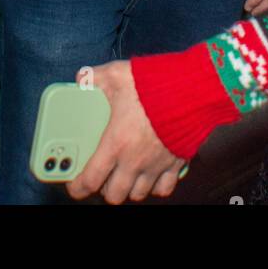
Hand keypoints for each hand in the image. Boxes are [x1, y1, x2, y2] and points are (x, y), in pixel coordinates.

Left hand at [67, 61, 183, 204]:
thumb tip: (82, 77)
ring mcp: (156, 165)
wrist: (192, 91)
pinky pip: (164, 189)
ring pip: (138, 194)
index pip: (91, 178)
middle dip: (104, 189)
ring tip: (124, 177)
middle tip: (101, 178)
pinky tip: (150, 178)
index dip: (79, 187)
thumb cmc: (155, 85)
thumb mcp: (117, 74)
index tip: (75, 187)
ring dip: (128, 189)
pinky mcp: (176, 164)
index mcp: (116, 143)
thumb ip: (94, 77)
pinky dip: (155, 187)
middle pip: (115, 194)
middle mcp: (135, 160)